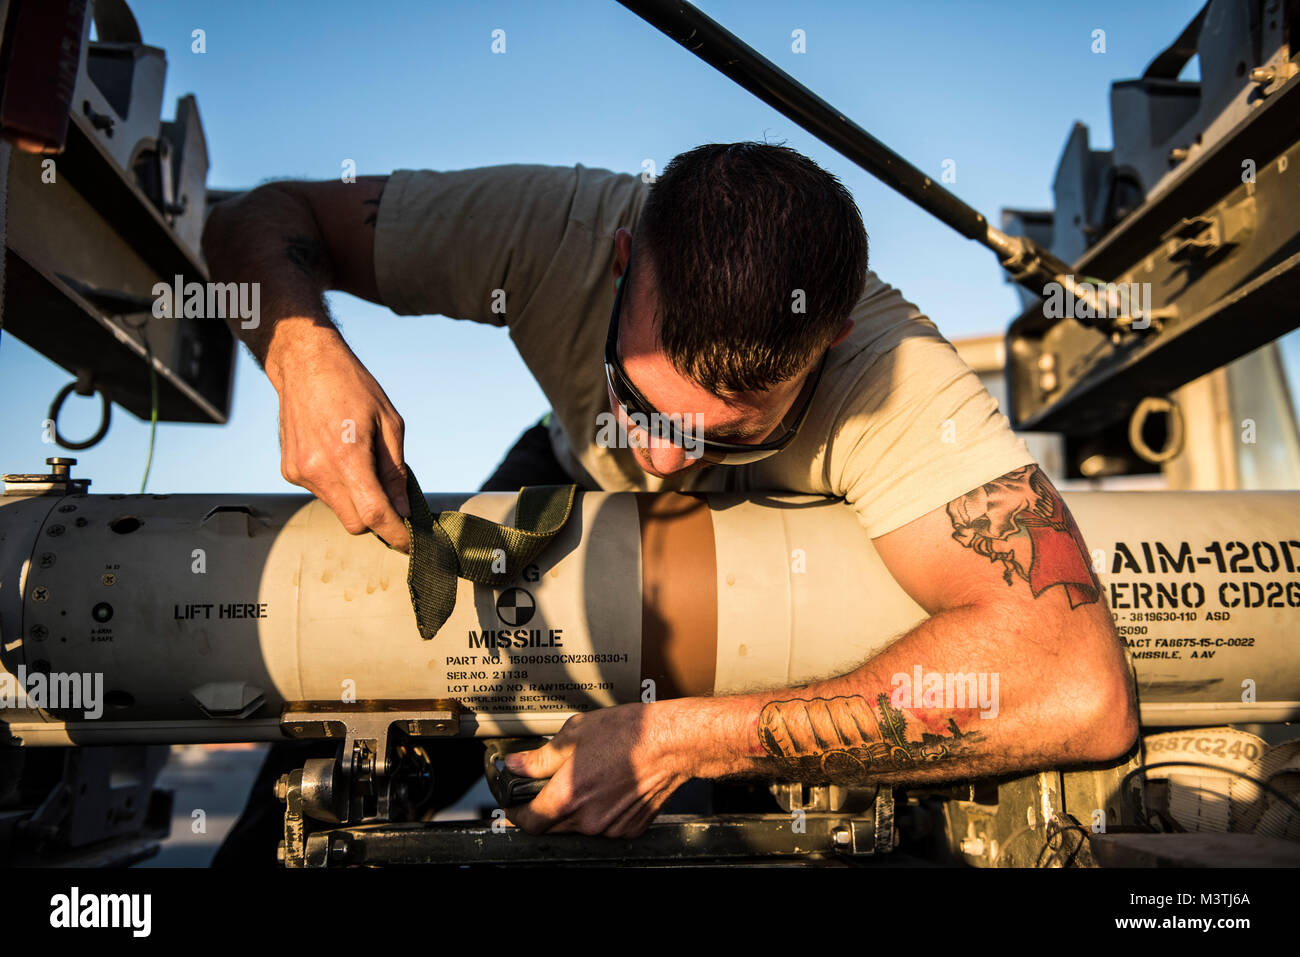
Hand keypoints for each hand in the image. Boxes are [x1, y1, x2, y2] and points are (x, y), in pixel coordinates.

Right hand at [271, 328, 410, 550]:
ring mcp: (299, 473)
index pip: (374, 515)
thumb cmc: (352, 387)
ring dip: (356, 500)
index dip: (397, 535)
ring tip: (362, 461)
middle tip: (394, 503)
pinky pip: (322, 493)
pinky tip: (340, 455)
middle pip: (355, 523)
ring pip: (337, 509)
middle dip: (377, 521)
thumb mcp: (389, 424)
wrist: (305, 364)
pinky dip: (337, 486)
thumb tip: (403, 509)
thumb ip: (396, 472)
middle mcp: (318, 471)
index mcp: (347, 458)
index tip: (410, 543)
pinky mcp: (289, 471)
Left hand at [503, 703, 691, 837]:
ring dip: (577, 810)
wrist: (672, 743)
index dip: (518, 814)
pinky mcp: (630, 829)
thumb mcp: (575, 734)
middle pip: (553, 827)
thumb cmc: (629, 733)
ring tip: (592, 778)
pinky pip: (605, 827)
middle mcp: (588, 819)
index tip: (516, 804)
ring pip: (580, 827)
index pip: (529, 823)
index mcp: (568, 796)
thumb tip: (515, 765)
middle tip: (556, 783)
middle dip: (548, 809)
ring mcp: (611, 828)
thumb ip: (540, 757)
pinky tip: (611, 787)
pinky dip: (602, 812)